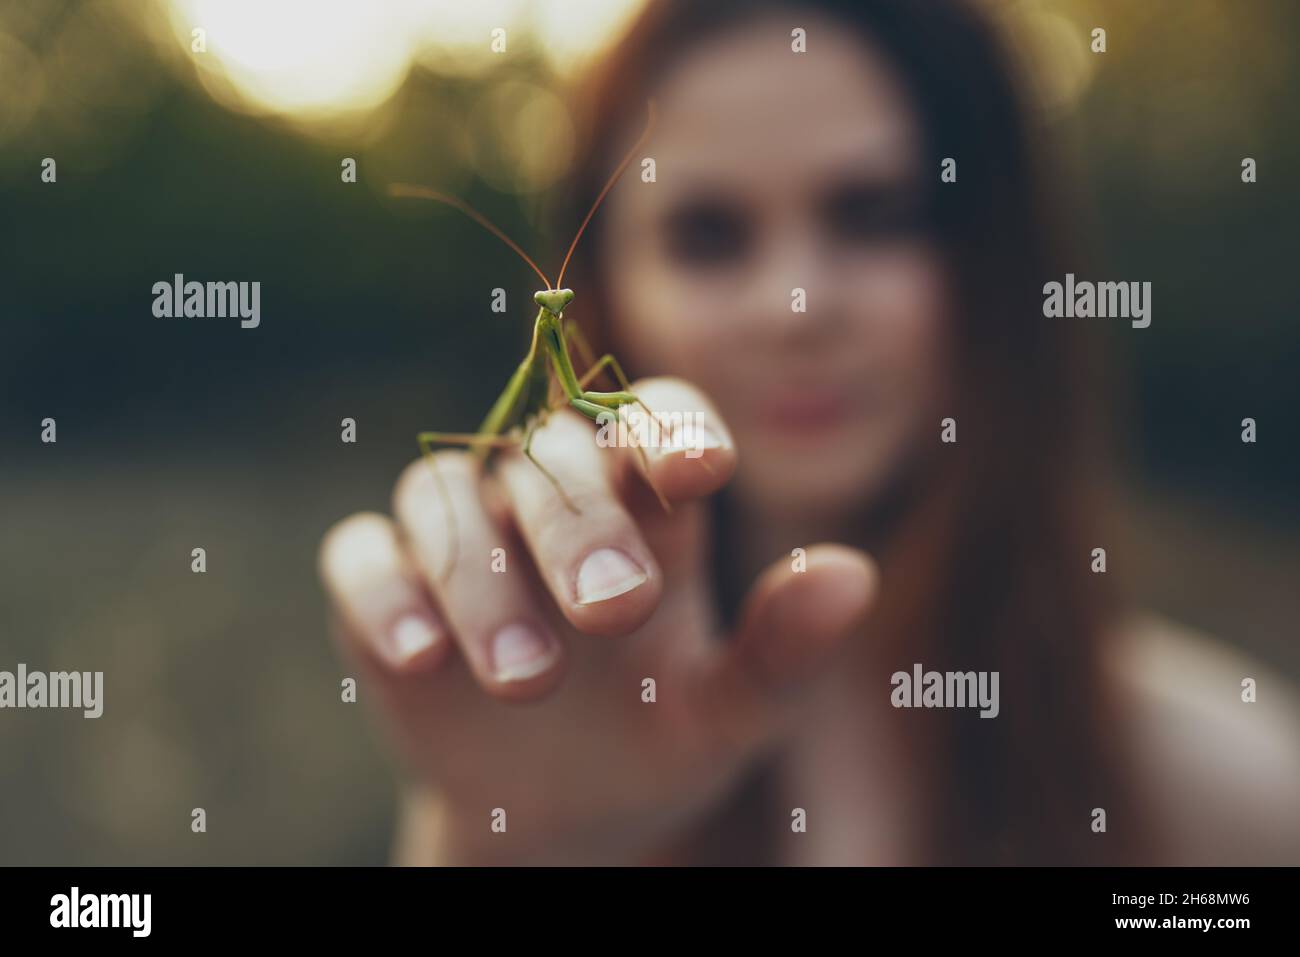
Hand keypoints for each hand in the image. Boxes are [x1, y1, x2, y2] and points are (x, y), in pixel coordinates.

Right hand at [318, 377, 876, 863]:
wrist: (559, 817)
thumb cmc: (654, 741)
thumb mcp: (731, 715)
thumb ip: (784, 652)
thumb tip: (854, 575)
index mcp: (641, 507)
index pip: (645, 416)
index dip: (667, 426)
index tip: (701, 472)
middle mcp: (544, 501)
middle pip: (547, 454)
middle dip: (580, 524)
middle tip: (616, 613)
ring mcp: (459, 539)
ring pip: (444, 496)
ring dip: (480, 578)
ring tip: (527, 679)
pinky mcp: (382, 590)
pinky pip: (360, 559)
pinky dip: (383, 594)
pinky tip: (419, 657)